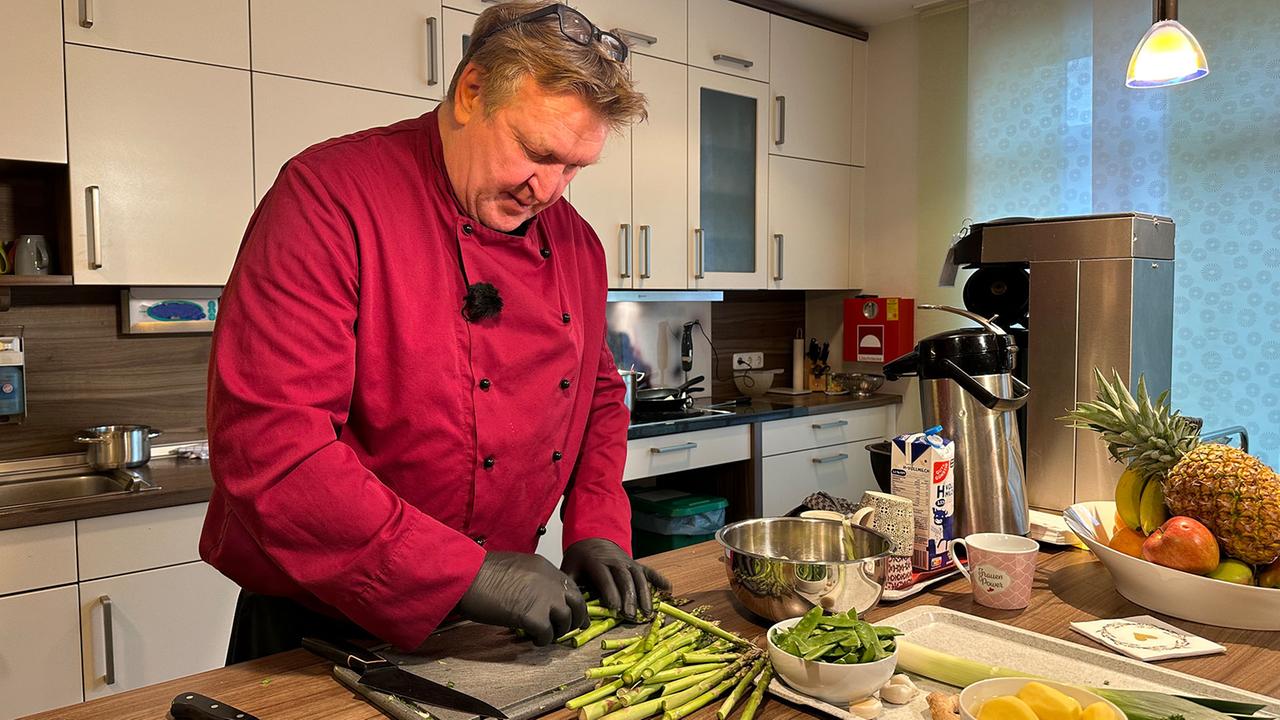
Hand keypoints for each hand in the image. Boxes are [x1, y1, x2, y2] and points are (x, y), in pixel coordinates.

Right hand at [457, 552, 587, 645]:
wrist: (467, 577)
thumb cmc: (481, 571)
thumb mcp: (514, 567)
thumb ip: (531, 579)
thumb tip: (534, 594)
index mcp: (544, 567)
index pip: (570, 586)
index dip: (573, 602)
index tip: (573, 612)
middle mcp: (550, 581)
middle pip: (576, 603)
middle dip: (576, 618)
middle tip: (570, 629)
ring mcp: (544, 599)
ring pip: (565, 620)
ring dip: (558, 631)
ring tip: (546, 635)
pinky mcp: (533, 617)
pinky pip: (547, 634)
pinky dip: (542, 640)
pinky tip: (533, 639)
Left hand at [560, 538, 670, 618]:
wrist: (591, 537)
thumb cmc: (580, 558)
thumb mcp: (569, 568)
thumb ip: (570, 586)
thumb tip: (571, 608)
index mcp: (596, 561)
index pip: (605, 578)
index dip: (610, 593)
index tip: (615, 609)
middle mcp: (615, 560)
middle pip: (624, 579)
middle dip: (629, 598)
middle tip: (631, 616)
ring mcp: (628, 561)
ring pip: (639, 577)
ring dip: (645, 595)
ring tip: (647, 613)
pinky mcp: (636, 564)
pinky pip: (649, 570)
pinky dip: (659, 579)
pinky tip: (668, 589)